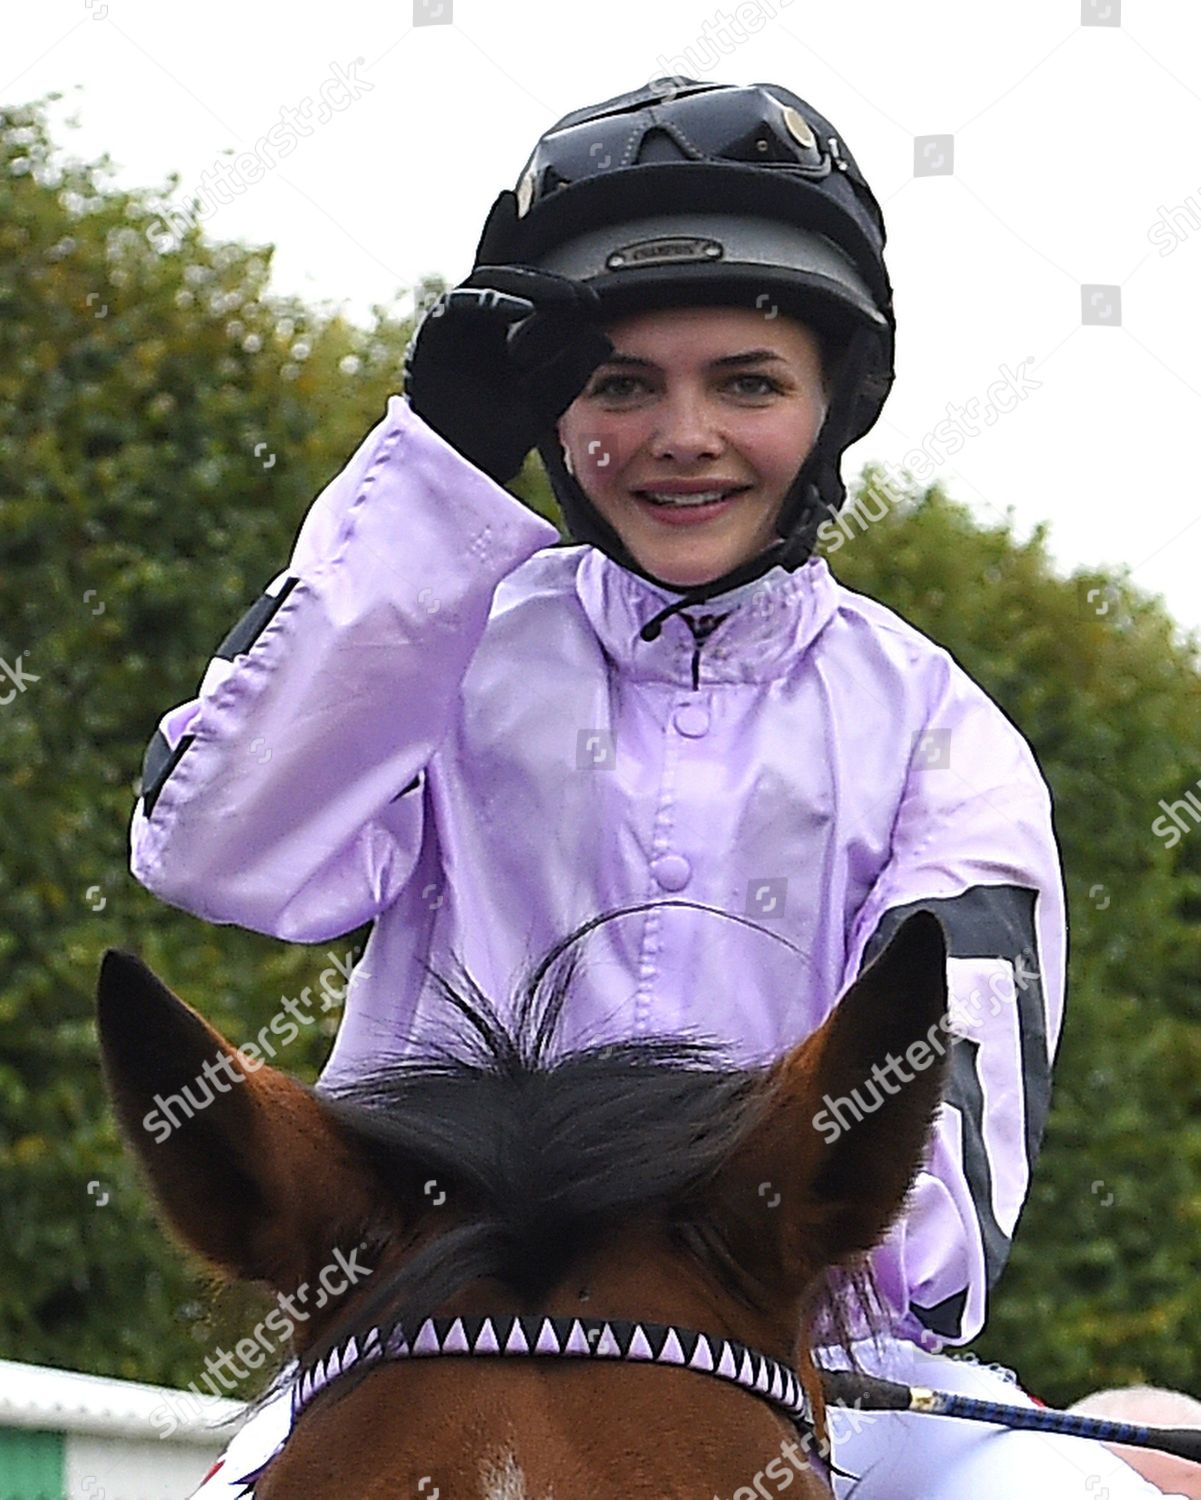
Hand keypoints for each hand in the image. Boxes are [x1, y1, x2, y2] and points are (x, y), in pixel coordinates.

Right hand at [403, 266, 614, 486]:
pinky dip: (489, 302)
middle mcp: (474, 328)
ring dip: (525, 286)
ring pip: (486, 285)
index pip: (532, 302)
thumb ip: (571, 372)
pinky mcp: (430, 335)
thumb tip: (606, 339)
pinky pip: (456, 305)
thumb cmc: (494, 441)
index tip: (594, 303)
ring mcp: (450, 329)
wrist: (456, 469)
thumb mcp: (544, 402)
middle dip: (549, 287)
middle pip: (511, 286)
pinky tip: (522, 307)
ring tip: (562, 298)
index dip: (563, 297)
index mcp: (499, 339)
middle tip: (581, 296)